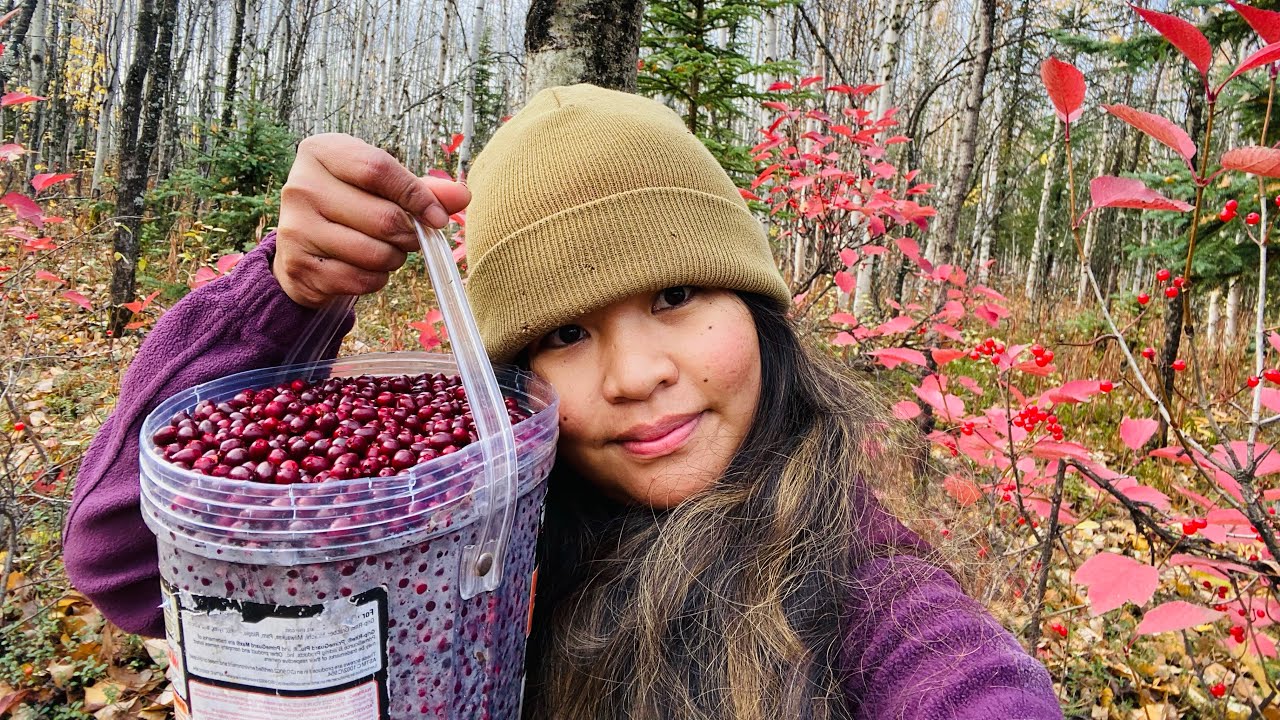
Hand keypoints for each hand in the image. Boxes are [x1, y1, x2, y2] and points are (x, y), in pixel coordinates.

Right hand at [274, 133, 470, 307]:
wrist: (301, 244)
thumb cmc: (350, 203)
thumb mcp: (380, 186)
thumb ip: (423, 189)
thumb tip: (462, 196)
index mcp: (321, 152)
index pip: (379, 170)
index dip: (417, 196)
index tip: (438, 218)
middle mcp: (300, 186)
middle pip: (383, 217)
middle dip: (409, 234)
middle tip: (410, 236)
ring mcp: (295, 228)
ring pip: (374, 253)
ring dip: (394, 258)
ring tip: (385, 249)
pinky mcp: (300, 266)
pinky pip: (361, 279)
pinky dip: (376, 278)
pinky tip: (364, 266)